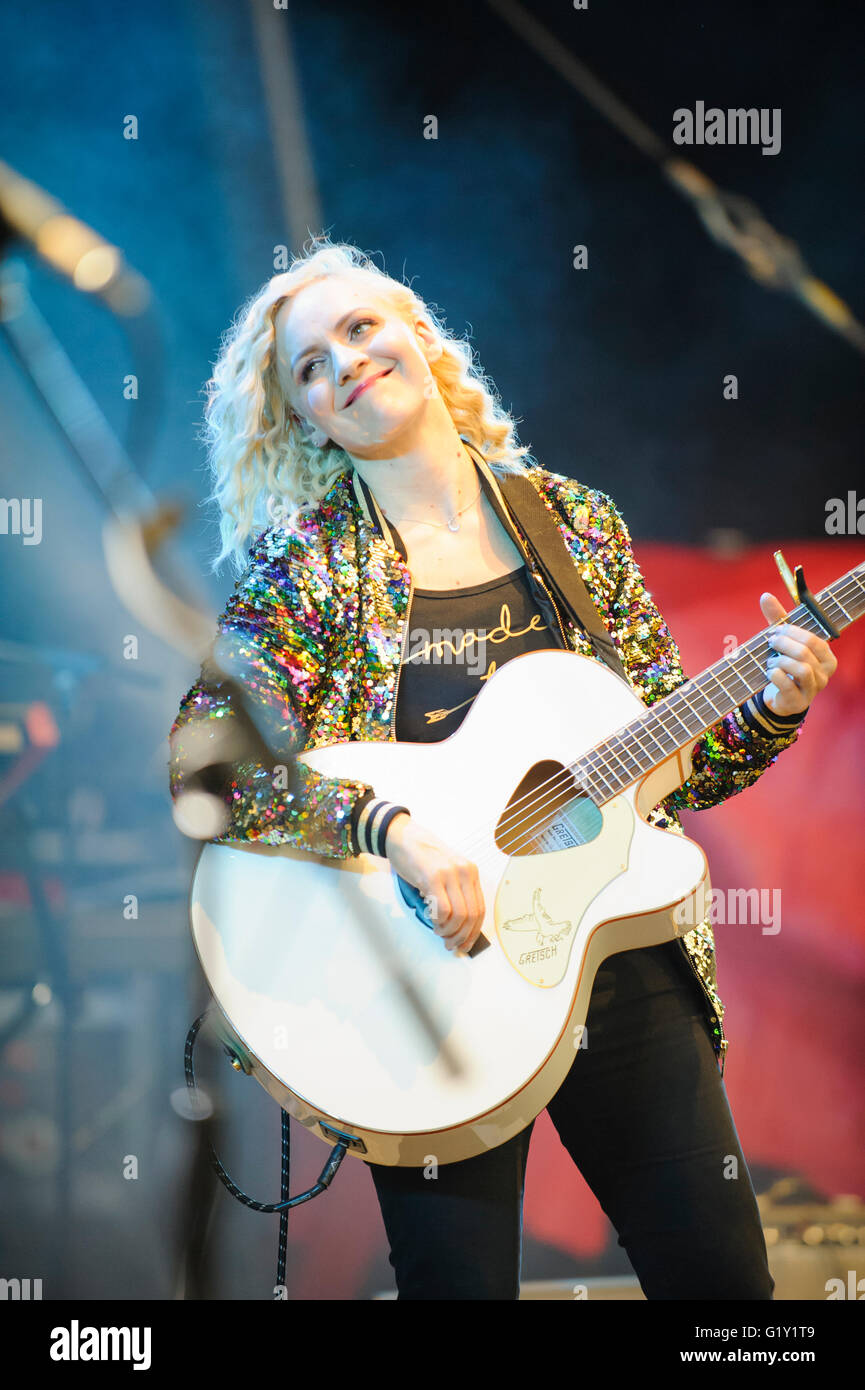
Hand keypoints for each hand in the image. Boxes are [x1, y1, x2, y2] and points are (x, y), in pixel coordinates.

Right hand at [384, 813, 485, 954]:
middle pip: (472, 915)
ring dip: (448, 931)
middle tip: (450, 944)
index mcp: (471, 871)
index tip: (465, 944)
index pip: (480, 909)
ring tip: (439, 932)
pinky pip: (442, 909)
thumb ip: (455, 892)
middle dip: (461, 936)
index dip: (473, 932)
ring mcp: (449, 873)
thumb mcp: (446, 871)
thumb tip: (459, 926)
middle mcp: (465, 871)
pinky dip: (438, 922)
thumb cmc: (421, 857)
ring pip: (459, 915)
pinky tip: (433, 922)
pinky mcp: (432, 877)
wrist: (402, 836)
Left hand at [759, 592, 837, 717]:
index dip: (792, 632)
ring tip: (769, 661)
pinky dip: (775, 675)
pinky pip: (788, 685)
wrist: (779, 697)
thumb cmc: (785, 664)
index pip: (814, 639)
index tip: (775, 630)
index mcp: (826, 657)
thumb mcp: (783, 641)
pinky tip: (769, 672)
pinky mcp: (798, 702)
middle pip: (806, 652)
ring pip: (801, 669)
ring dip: (780, 661)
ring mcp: (813, 689)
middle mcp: (824, 673)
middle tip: (770, 642)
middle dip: (784, 644)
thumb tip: (765, 596)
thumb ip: (777, 619)